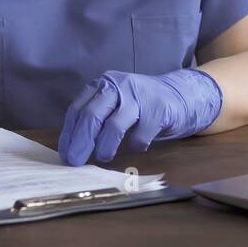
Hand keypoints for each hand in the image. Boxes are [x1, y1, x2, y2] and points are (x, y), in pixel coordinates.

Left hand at [57, 69, 222, 165]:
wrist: (181, 94)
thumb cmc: (141, 105)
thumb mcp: (116, 103)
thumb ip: (97, 118)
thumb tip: (74, 147)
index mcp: (103, 84)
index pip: (78, 109)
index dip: (69, 133)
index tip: (65, 153)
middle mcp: (118, 86)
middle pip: (92, 115)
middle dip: (81, 142)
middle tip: (75, 162)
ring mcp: (139, 96)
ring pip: (114, 124)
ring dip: (105, 146)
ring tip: (102, 158)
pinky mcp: (158, 109)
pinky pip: (140, 135)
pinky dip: (136, 145)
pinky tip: (137, 147)